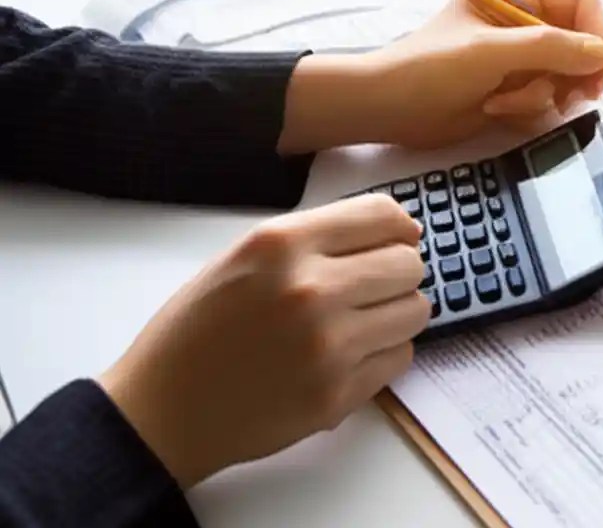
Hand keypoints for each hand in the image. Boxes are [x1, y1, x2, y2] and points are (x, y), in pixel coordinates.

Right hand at [99, 194, 428, 487]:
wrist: (162, 411)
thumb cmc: (199, 328)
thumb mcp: (245, 257)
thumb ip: (315, 239)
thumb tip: (399, 232)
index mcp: (282, 244)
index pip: (383, 216)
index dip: (398, 228)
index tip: (396, 241)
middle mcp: (311, 288)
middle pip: (409, 264)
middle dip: (397, 273)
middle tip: (370, 288)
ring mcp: (329, 345)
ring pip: (415, 311)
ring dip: (395, 315)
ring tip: (359, 323)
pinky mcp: (338, 394)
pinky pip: (400, 358)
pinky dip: (383, 355)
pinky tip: (347, 357)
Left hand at [277, 0, 602, 153]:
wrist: (388, 108)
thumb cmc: (431, 69)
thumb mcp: (492, 52)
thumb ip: (550, 48)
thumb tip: (602, 55)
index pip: (580, 1)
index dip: (595, 35)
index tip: (597, 71)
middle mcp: (522, 19)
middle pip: (580, 42)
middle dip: (570, 73)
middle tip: (569, 98)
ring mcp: (518, 55)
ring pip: (565, 76)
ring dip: (541, 95)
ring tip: (504, 101)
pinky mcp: (513, 86)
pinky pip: (546, 98)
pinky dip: (528, 109)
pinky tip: (495, 109)